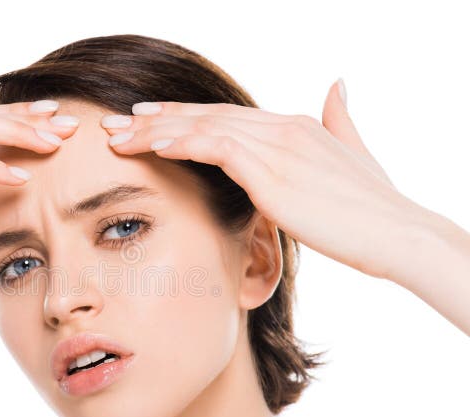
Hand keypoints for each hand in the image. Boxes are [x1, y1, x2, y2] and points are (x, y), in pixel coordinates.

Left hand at [100, 80, 420, 280]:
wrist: (397, 232)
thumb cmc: (373, 207)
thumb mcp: (354, 155)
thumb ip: (339, 121)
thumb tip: (337, 86)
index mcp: (294, 126)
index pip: (224, 114)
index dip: (183, 115)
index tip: (148, 119)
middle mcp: (282, 128)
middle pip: (206, 116)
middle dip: (157, 119)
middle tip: (117, 124)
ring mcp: (278, 147)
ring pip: (204, 128)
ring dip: (156, 131)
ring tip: (119, 136)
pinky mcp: (274, 172)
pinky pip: (218, 148)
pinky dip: (184, 143)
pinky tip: (154, 145)